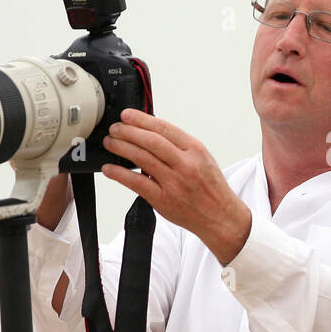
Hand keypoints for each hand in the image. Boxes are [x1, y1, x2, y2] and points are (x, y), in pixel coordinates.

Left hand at [101, 109, 252, 264]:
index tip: (127, 115)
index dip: (142, 119)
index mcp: (196, 150)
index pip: (164, 128)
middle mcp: (185, 164)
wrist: (220, 216)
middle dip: (128, 131)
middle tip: (115, 128)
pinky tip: (110, 169)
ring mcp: (174, 183)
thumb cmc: (210, 188)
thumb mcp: (203, 159)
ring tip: (111, 143)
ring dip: (121, 148)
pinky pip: (136, 183)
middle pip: (151, 141)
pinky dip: (119, 174)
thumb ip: (180, 147)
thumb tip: (151, 133)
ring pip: (141, 159)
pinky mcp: (163, 200)